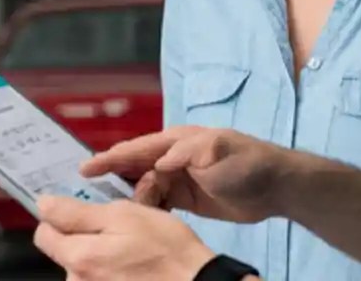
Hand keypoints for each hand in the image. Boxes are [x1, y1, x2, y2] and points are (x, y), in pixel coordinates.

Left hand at [33, 196, 215, 280]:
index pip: (43, 234)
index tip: (86, 212)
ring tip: (128, 250)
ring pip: (81, 266)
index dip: (61, 217)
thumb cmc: (163, 245)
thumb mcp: (124, 215)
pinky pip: (97, 279)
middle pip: (63, 251)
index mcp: (78, 258)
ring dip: (98, 255)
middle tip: (117, 230)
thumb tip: (42, 205)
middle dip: (83, 237)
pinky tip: (131, 269)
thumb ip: (77, 213)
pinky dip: (109, 271)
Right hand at [82, 126, 293, 223]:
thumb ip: (187, 153)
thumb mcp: (218, 150)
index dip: (111, 158)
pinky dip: (146, 209)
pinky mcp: (186, 198)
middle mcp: (173, 158)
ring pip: (144, 188)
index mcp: (178, 142)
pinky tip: (137, 220)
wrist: (275, 186)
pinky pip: (158, 202)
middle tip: (92, 196)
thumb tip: (157, 162)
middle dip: (113, 179)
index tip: (85, 168)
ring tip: (119, 214)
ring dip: (132, 199)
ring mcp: (179, 178)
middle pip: (135, 168)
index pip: (137, 149)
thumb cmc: (247, 163)